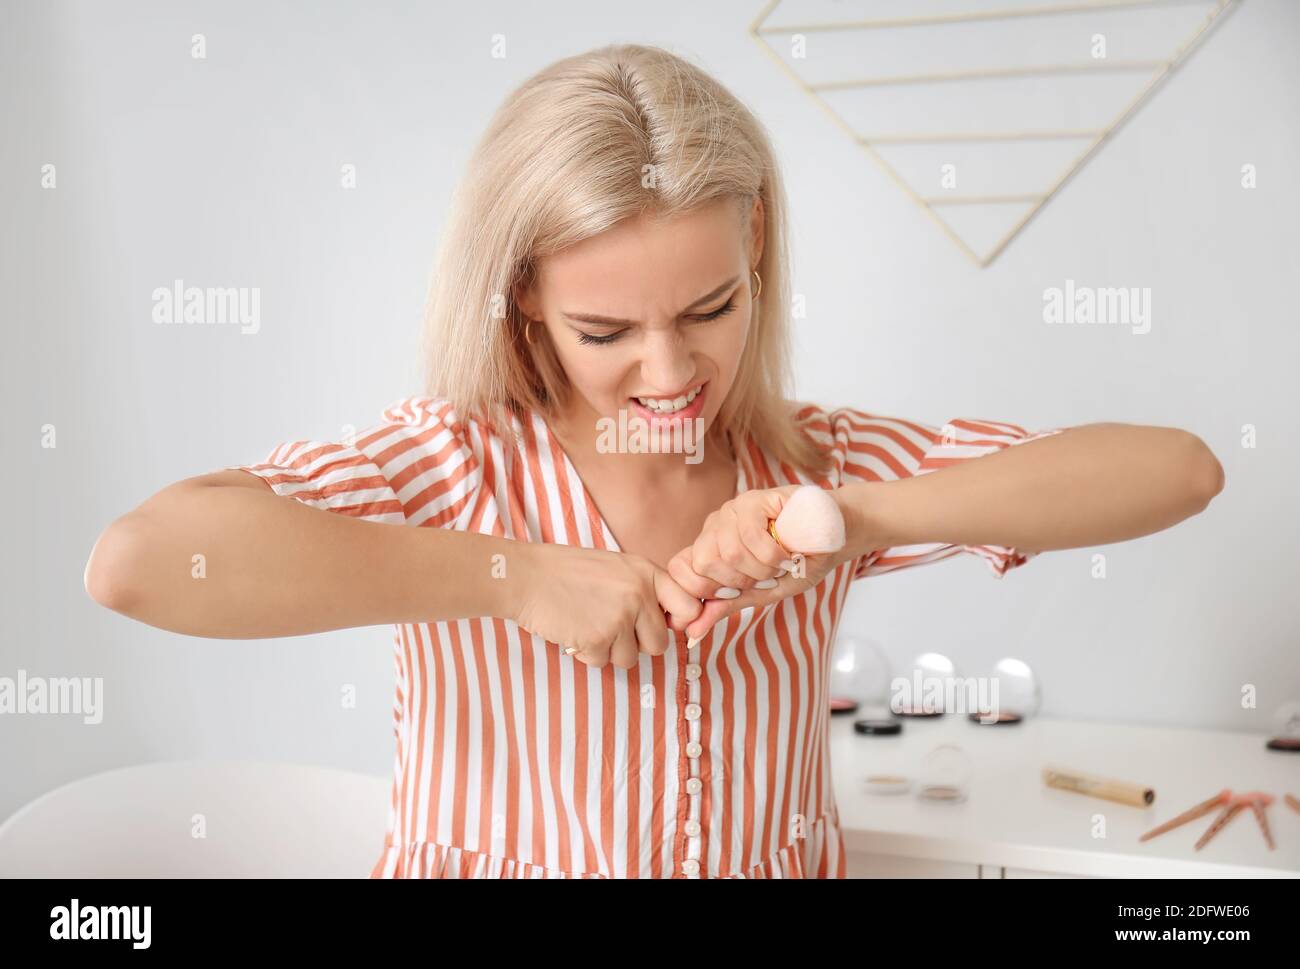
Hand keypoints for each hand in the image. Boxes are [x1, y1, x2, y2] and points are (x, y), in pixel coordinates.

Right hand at [510, 543, 702, 669]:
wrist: (527, 576)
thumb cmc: (567, 572)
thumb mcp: (616, 567)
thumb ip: (645, 590)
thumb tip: (673, 622)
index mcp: (647, 572)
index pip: (689, 607)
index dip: (678, 623)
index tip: (662, 626)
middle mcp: (639, 594)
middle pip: (660, 644)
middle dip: (637, 644)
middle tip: (611, 628)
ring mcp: (620, 617)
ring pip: (630, 659)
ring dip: (609, 651)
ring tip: (588, 625)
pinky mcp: (599, 639)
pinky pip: (602, 662)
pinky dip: (587, 653)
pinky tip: (573, 630)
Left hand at [666, 485, 853, 641]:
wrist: (835, 536)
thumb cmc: (798, 563)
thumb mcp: (761, 592)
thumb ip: (727, 606)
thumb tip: (690, 634)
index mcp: (710, 548)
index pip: (679, 568)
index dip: (704, 590)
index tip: (737, 593)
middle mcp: (715, 526)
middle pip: (703, 563)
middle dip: (740, 581)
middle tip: (765, 577)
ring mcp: (733, 509)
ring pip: (729, 551)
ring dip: (762, 569)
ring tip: (780, 564)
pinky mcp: (754, 498)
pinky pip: (750, 534)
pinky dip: (772, 554)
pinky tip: (787, 553)